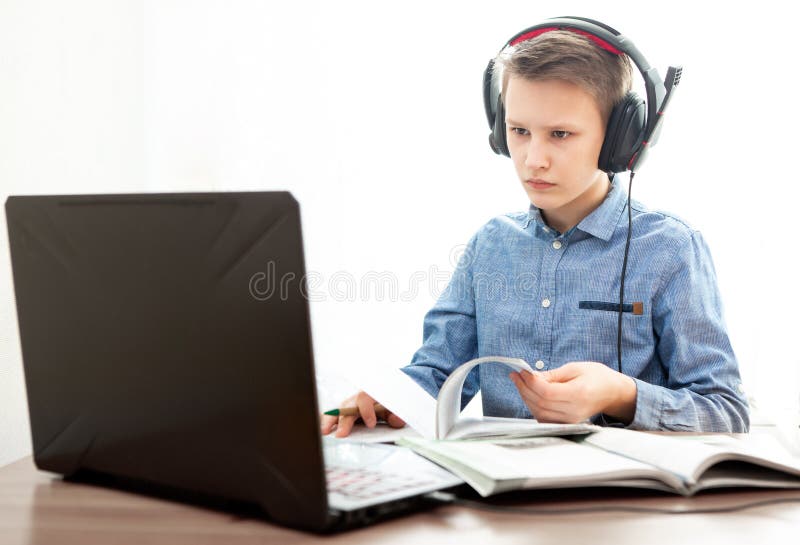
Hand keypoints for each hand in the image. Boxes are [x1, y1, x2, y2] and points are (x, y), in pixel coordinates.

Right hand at [320, 391, 405, 437]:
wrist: (387, 394)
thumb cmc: (389, 403)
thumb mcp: (397, 409)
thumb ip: (398, 415)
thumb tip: (396, 420)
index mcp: (371, 394)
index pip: (365, 399)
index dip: (367, 412)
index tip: (371, 424)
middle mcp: (358, 398)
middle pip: (348, 406)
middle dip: (344, 421)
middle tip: (341, 435)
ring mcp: (350, 404)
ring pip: (338, 410)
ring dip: (330, 421)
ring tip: (324, 432)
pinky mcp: (345, 412)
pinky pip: (334, 415)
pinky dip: (328, 421)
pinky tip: (323, 430)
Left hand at [509, 361, 636, 423]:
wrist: (613, 393)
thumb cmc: (597, 377)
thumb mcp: (575, 368)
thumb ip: (552, 375)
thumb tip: (531, 376)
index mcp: (578, 394)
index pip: (546, 392)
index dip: (530, 382)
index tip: (522, 371)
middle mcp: (574, 411)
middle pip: (540, 403)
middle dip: (524, 388)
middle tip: (516, 375)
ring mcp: (571, 420)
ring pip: (539, 412)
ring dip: (526, 397)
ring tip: (520, 383)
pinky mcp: (567, 423)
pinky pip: (544, 418)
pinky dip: (534, 406)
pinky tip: (530, 394)